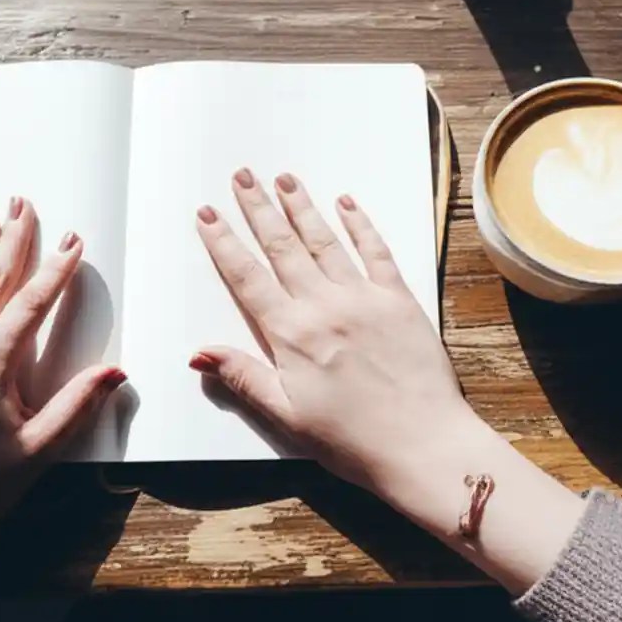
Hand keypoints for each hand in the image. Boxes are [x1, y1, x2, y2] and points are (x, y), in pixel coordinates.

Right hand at [191, 169, 481, 494]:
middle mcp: (324, 307)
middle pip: (282, 247)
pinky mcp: (399, 301)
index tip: (208, 215)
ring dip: (301, 207)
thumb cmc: (352, 441)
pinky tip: (346, 203)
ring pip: (324, 241)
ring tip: (284, 178)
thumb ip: (244, 377)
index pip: (247, 278)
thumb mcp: (286, 415)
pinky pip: (376, 252)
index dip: (224, 243)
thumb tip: (199, 353)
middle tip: (242, 176)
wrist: (422, 445)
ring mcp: (364, 299)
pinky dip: (360, 225)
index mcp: (292, 335)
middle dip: (258, 208)